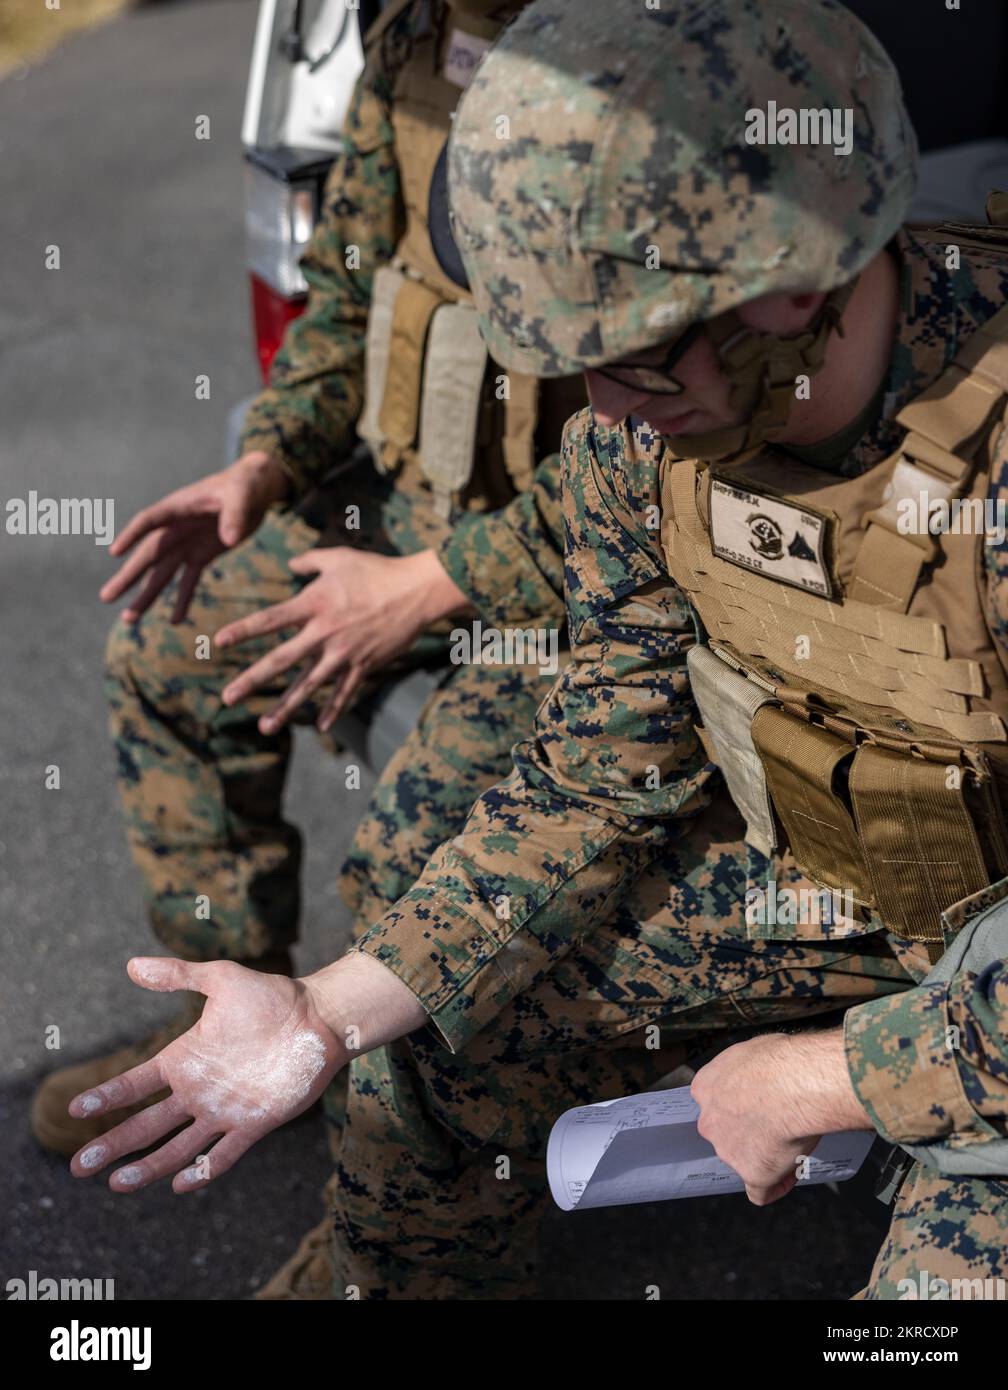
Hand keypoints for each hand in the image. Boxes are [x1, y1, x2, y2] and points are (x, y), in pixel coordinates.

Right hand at [69, 952, 425, 1193]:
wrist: (318, 1017)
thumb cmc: (270, 996)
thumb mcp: (221, 979)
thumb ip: (179, 975)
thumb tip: (131, 965)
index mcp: (185, 1059)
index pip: (136, 1084)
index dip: (106, 1097)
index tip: (75, 1110)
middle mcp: (198, 1090)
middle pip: (146, 1124)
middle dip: (112, 1144)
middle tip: (79, 1168)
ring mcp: (224, 1110)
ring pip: (177, 1146)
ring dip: (148, 1166)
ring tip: (117, 1183)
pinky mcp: (254, 1123)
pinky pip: (224, 1154)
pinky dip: (203, 1171)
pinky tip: (179, 1185)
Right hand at [100, 452, 288, 622]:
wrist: (256, 489)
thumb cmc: (246, 484)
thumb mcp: (242, 496)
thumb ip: (234, 516)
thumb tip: (230, 539)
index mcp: (178, 507)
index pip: (149, 521)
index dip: (132, 535)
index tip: (115, 552)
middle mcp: (176, 528)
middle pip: (148, 555)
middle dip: (128, 577)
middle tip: (107, 597)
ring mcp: (186, 544)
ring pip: (162, 573)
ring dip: (146, 596)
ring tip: (129, 620)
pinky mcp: (202, 555)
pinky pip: (189, 581)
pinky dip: (183, 600)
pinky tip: (176, 621)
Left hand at [216, 546, 471, 733]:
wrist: (417, 591)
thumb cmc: (377, 569)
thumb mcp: (339, 557)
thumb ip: (309, 561)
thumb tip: (290, 563)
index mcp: (314, 604)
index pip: (271, 620)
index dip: (243, 630)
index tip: (218, 642)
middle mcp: (324, 633)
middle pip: (281, 661)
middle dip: (251, 681)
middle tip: (227, 698)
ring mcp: (344, 653)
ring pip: (308, 686)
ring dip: (284, 708)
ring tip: (264, 726)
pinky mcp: (365, 664)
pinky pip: (345, 692)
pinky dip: (332, 709)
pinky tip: (319, 726)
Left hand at [690, 1028, 871, 1205]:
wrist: (793, 1085)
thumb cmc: (778, 1060)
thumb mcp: (754, 1051)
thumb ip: (747, 1068)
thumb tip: (759, 1070)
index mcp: (706, 1088)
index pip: (715, 1102)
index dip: (738, 1105)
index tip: (757, 1104)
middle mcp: (709, 1121)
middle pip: (725, 1132)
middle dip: (747, 1130)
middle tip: (777, 1122)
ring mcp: (728, 1151)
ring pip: (743, 1158)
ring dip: (763, 1155)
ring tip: (794, 1140)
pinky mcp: (752, 1174)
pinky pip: (760, 1191)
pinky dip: (774, 1186)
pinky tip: (787, 1176)